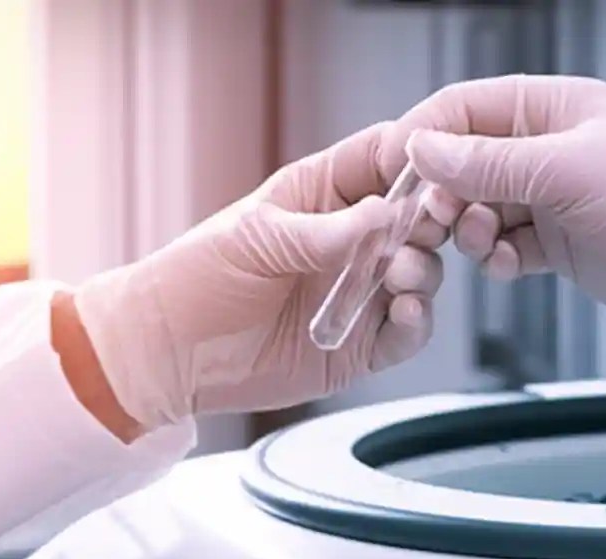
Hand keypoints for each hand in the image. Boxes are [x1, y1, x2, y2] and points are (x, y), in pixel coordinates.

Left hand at [73, 124, 447, 428]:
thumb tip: (384, 213)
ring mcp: (356, 291)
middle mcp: (347, 240)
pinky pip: (407, 331)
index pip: (384, 159)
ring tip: (401, 275)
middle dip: (431, 219)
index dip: (417, 160)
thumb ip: (323, 230)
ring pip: (421, 272)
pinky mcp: (359, 343)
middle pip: (415, 217)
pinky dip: (417, 321)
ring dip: (424, 270)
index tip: (437, 171)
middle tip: (427, 227)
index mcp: (321, 194)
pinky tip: (405, 311)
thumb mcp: (256, 239)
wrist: (169, 353)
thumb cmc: (196, 279)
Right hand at [403, 74, 605, 344]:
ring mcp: (553, 196)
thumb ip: (487, 163)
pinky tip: (512, 266)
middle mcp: (549, 146)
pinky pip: (503, 245)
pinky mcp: (559, 242)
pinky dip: (497, 258)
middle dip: (444, 193)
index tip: (394, 172)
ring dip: (471, 230)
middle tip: (439, 221)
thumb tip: (421, 148)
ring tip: (490, 245)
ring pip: (478, 207)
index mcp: (554, 107)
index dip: (424, 134)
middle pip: (463, 161)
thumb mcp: (566, 175)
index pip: (464, 106)